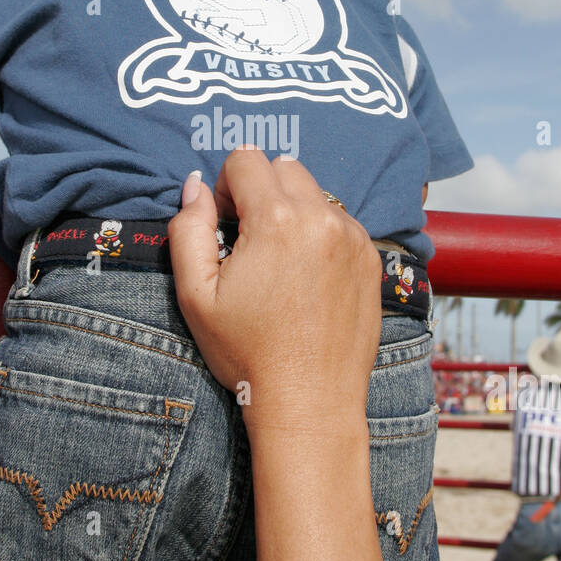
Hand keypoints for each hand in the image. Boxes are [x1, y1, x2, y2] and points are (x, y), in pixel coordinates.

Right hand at [166, 148, 383, 430]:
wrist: (310, 401)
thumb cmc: (247, 352)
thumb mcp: (196, 294)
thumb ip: (189, 229)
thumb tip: (195, 186)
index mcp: (278, 220)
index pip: (245, 159)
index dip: (225, 188)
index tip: (225, 228)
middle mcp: (323, 218)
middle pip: (284, 167)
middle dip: (260, 192)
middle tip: (250, 243)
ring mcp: (354, 237)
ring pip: (315, 193)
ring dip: (293, 212)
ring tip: (281, 264)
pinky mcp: (372, 258)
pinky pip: (340, 222)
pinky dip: (321, 235)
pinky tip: (308, 279)